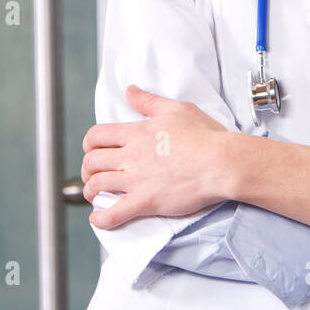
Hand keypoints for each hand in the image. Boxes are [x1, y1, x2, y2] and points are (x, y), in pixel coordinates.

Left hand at [81, 84, 231, 228]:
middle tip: (93, 174)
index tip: (93, 150)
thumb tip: (130, 91)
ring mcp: (136, 180)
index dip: (89, 144)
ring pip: (97, 185)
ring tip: (94, 195)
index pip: (97, 135)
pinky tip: (99, 219)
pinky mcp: (146, 201)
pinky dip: (101, 218)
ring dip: (90, 191)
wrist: (221, 163)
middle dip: (87, 169)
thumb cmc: (205, 136)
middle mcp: (131, 155)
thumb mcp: (177, 109)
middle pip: (92, 161)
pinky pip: (114, 213)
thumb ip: (149, 101)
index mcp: (137, 133)